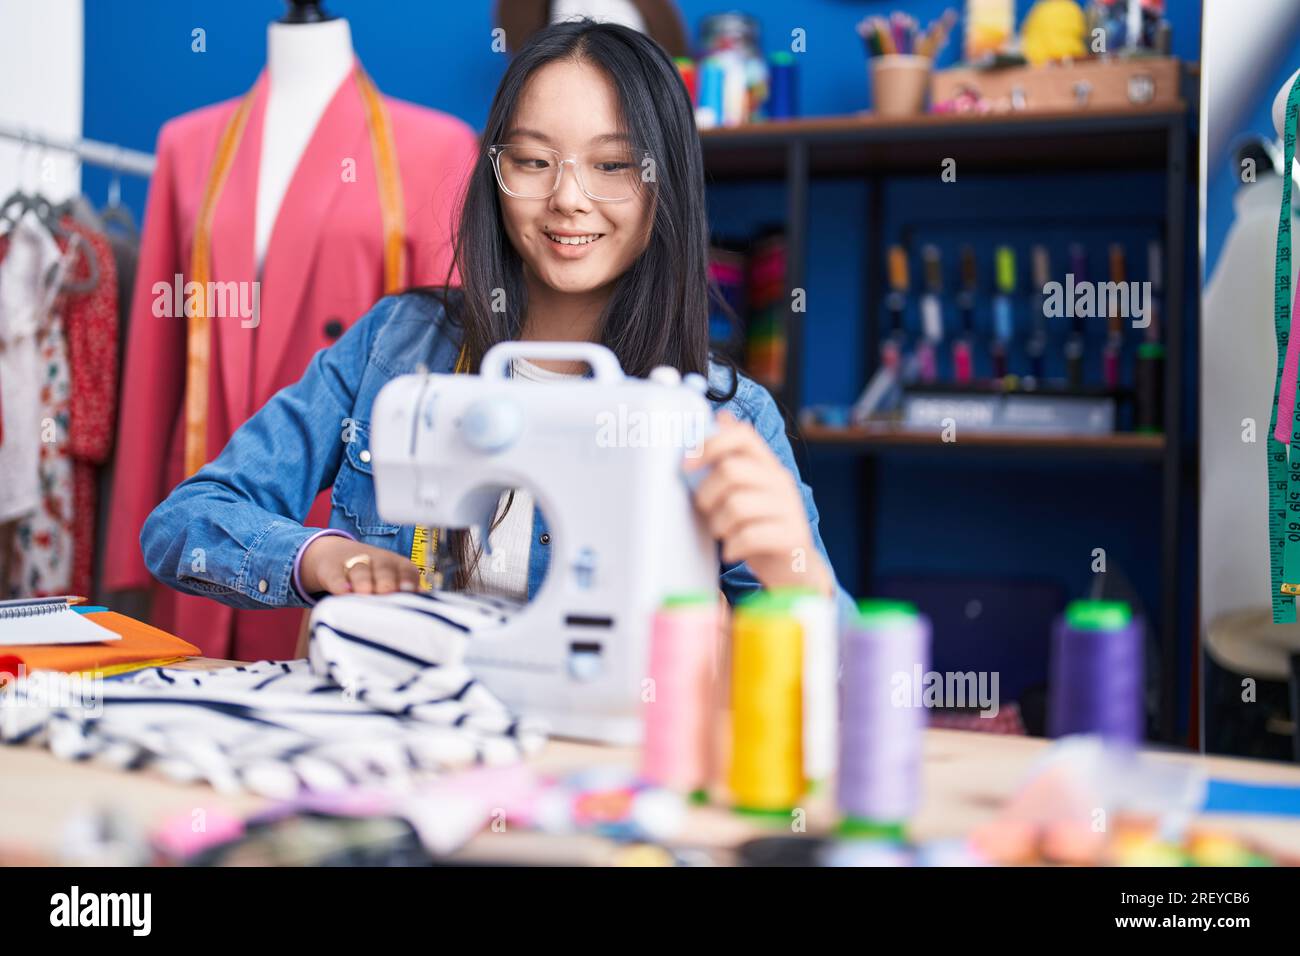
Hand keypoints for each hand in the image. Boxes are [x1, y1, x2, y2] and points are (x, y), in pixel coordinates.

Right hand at [299, 536, 421, 596]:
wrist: (333, 555)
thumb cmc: (372, 576)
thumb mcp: (391, 579)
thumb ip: (406, 591)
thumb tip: (426, 601)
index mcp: (396, 565)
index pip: (406, 570)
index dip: (408, 580)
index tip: (409, 591)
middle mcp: (377, 561)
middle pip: (384, 568)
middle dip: (387, 581)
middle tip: (387, 593)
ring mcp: (353, 563)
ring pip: (361, 570)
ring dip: (364, 581)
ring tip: (365, 593)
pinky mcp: (331, 570)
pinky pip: (336, 576)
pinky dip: (339, 584)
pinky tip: (342, 592)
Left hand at [685, 412, 834, 595]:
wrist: (795, 569)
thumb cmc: (761, 528)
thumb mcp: (748, 491)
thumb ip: (733, 460)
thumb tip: (721, 417)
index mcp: (768, 465)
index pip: (742, 435)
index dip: (710, 444)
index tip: (686, 465)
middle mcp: (781, 481)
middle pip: (731, 470)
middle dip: (706, 494)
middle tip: (706, 512)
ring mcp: (789, 508)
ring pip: (736, 505)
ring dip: (718, 524)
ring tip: (722, 533)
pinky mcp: (791, 536)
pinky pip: (749, 536)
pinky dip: (732, 546)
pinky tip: (733, 551)